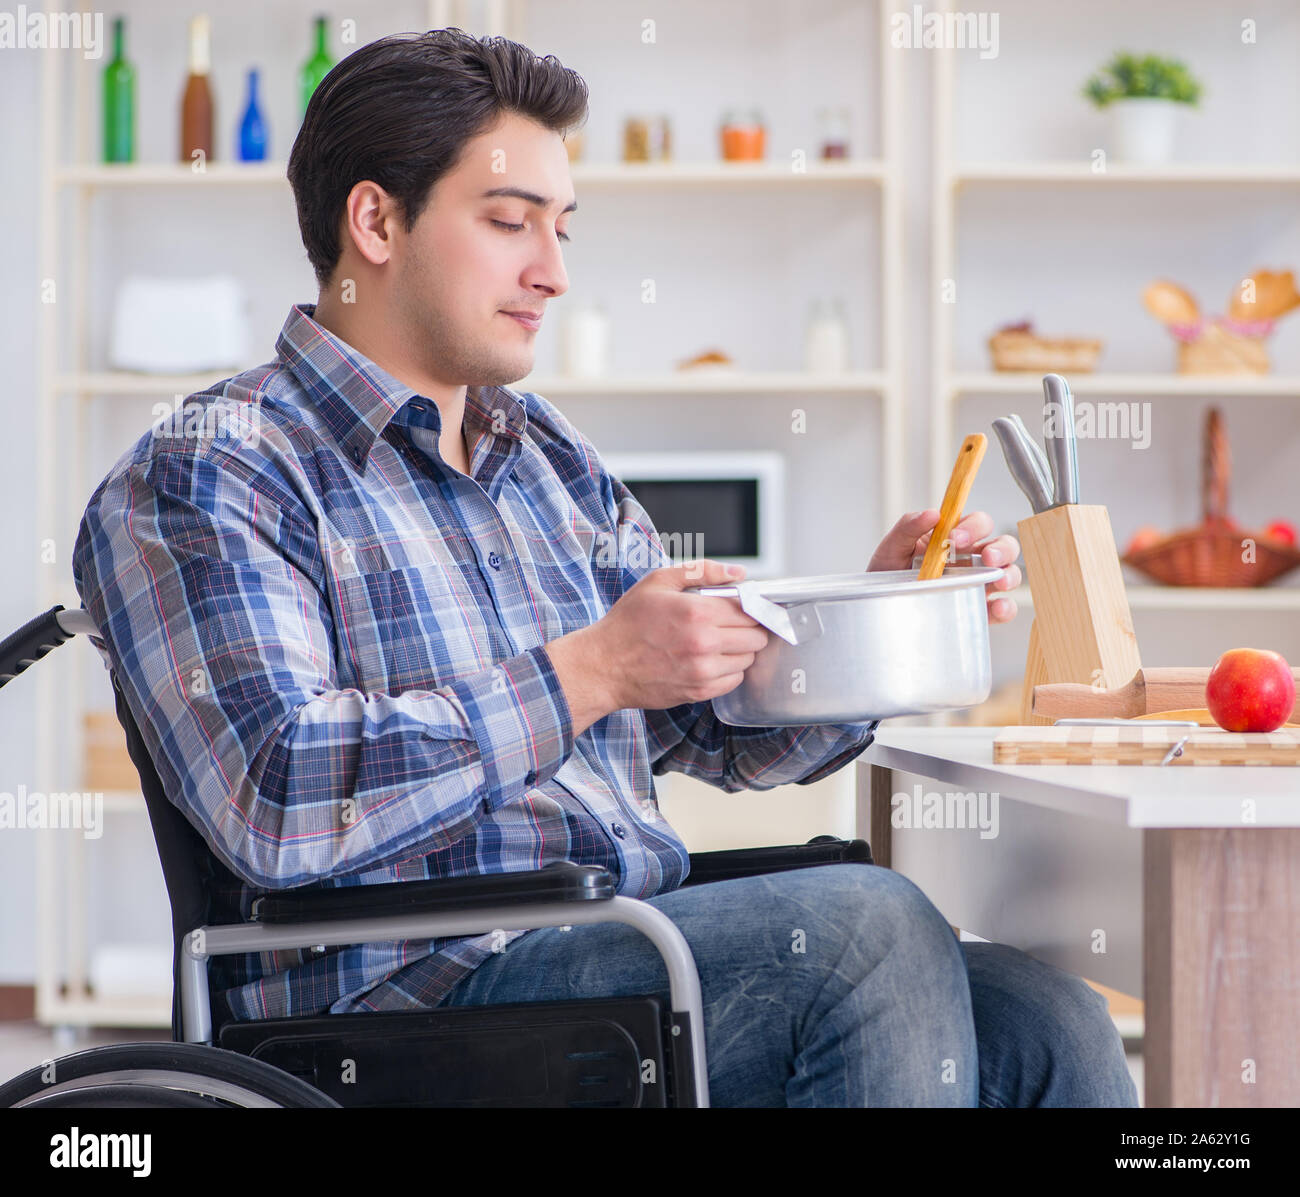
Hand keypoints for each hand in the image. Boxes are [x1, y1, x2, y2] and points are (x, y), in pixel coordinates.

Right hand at [585, 559, 770, 710]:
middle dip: (748, 628)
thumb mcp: (658, 582)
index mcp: (697, 612)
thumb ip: (701, 571)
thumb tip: (737, 572)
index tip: (741, 608)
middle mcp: (704, 643)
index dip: (748, 607)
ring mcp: (703, 671)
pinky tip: (710, 661)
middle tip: (730, 625)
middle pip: (755, 636)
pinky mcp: (699, 692)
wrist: (603, 666)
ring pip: (748, 659)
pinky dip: (729, 670)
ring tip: (717, 643)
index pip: (748, 609)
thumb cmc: (627, 623)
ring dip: (739, 650)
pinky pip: (734, 680)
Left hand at [868, 509, 1021, 624]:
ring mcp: (978, 584)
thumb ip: (908, 527)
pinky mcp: (979, 609)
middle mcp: (972, 559)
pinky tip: (997, 608)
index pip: (977, 523)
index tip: (955, 538)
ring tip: (998, 581)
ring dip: (1009, 575)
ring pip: (1008, 573)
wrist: (878, 605)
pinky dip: (1006, 608)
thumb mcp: (892, 547)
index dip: (973, 527)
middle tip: (987, 557)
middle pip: (1003, 545)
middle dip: (1001, 549)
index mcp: (955, 538)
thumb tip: (931, 514)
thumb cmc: (889, 572)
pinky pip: (1001, 608)